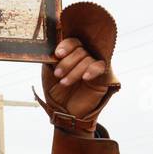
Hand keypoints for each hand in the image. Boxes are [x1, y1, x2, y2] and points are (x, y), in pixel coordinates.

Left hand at [38, 1, 119, 130]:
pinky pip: (100, 66)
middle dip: (67, 62)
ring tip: (64, 83)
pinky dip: (91, 70)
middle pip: (80, 49)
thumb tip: (53, 43)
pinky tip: (85, 78)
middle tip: (58, 74)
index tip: (58, 54)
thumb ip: (52, 58)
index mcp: (71, 54)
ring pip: (87, 58)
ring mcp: (94, 65)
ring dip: (74, 71)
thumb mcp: (49, 73)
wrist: (64, 112)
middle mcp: (84, 57)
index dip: (66, 45)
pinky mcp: (103, 76)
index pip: (73, 41)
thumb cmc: (56, 92)